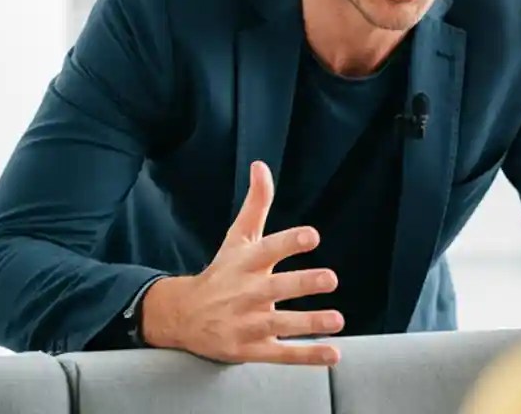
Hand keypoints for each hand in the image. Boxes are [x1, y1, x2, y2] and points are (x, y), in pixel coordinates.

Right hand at [141, 161, 344, 364]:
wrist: (183, 318)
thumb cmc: (221, 273)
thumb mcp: (237, 238)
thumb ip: (256, 204)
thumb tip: (262, 165)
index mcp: (245, 264)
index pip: (267, 250)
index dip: (289, 242)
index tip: (311, 235)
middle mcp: (246, 293)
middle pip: (276, 288)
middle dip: (302, 283)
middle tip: (330, 278)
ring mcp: (248, 324)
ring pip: (281, 324)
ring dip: (310, 323)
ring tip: (337, 319)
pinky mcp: (251, 349)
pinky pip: (282, 355)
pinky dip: (308, 356)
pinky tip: (333, 353)